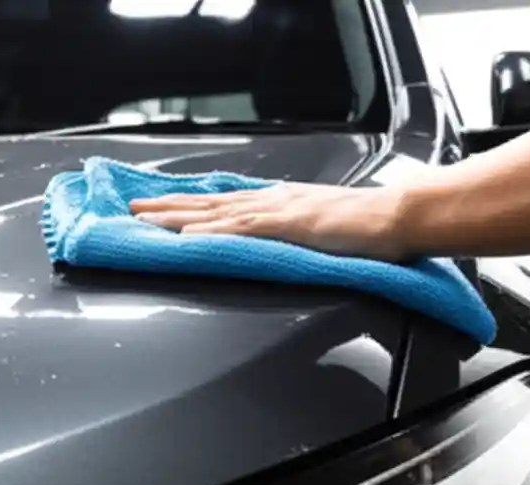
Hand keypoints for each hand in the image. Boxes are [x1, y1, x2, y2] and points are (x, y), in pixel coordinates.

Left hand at [129, 183, 410, 261]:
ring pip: (216, 214)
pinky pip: (243, 230)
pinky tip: (189, 237)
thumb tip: (270, 238)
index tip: (157, 207)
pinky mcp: (290, 226)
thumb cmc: (367, 225)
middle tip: (132, 210)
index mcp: (279, 202)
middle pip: (208, 205)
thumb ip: (292, 231)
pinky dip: (213, 233)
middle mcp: (272, 201)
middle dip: (168, 207)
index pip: (222, 203)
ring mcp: (279, 212)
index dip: (187, 205)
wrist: (398, 217)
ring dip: (178, 217)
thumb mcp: (319, 227)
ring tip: (146, 220)